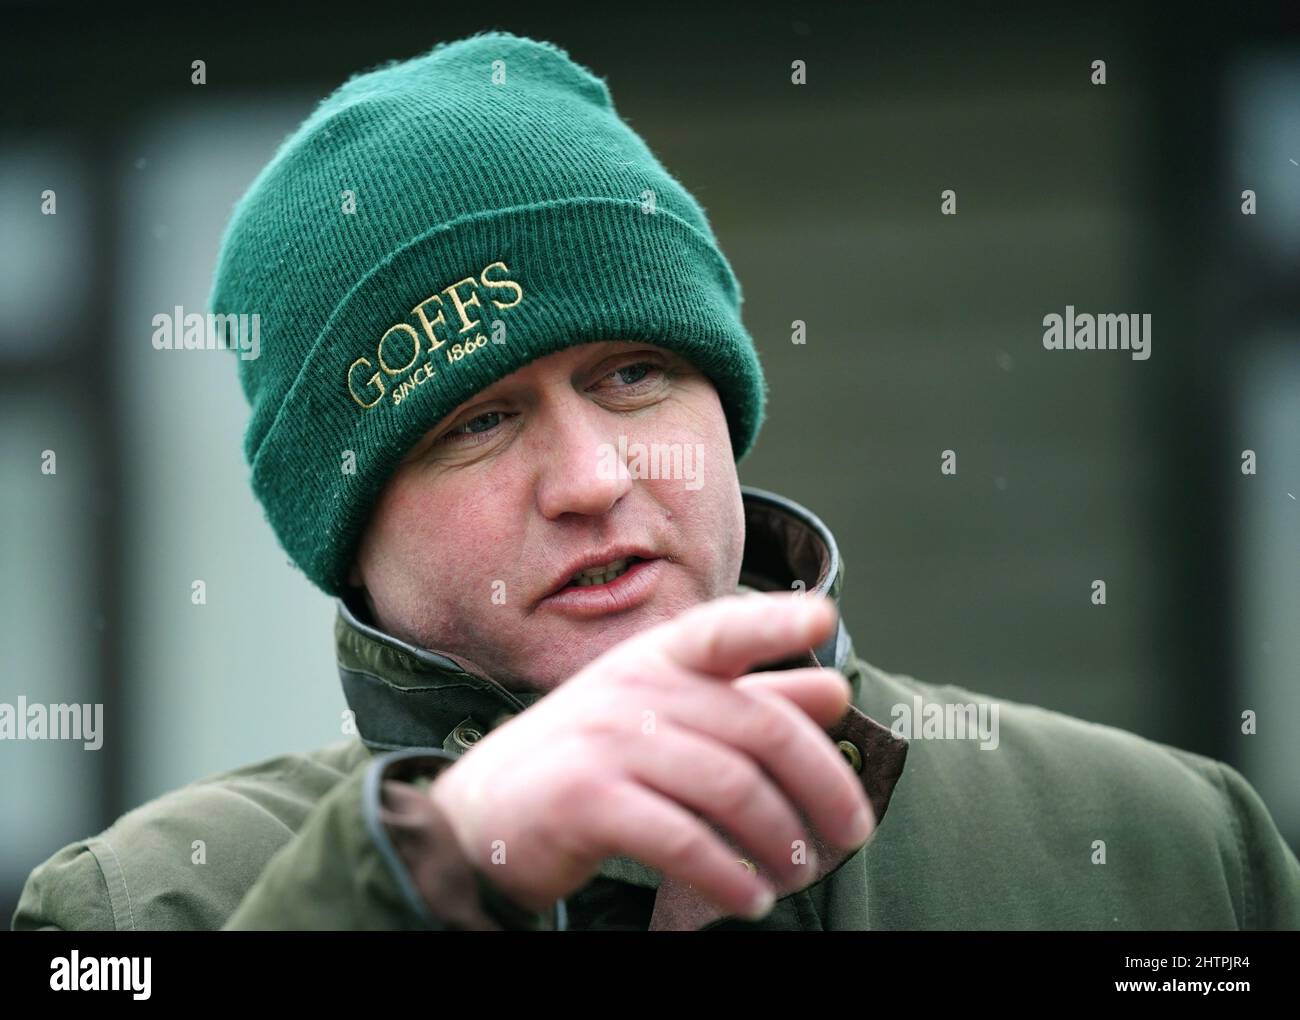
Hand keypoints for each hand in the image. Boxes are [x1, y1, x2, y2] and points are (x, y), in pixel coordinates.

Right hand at [427, 591, 874, 918]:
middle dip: (821, 783)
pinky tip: (748, 899)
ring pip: (730, 788)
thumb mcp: (667, 718)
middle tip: (853, 833)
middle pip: (756, 728)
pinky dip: (728, 876)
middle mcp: (632, 687)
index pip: (722, 630)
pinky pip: (682, 840)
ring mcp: (606, 741)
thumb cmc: (591, 763)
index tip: (825, 622)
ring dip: (782, 841)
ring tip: (800, 876)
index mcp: (655, 658)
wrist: (481, 818)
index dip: (775, 624)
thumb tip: (835, 693)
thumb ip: (750, 702)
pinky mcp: (586, 801)